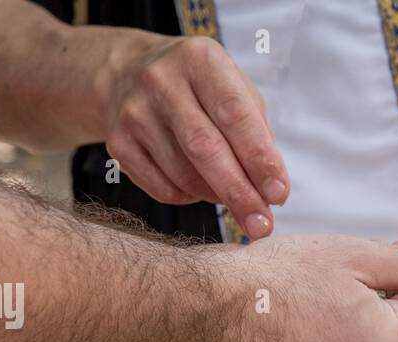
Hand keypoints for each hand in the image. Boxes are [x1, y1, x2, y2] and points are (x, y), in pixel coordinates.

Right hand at [102, 34, 285, 236]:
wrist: (127, 75)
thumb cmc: (199, 89)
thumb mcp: (233, 88)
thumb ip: (257, 132)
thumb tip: (268, 190)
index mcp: (200, 60)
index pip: (235, 114)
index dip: (259, 158)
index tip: (279, 194)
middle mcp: (162, 82)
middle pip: (205, 149)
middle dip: (240, 193)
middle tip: (262, 226)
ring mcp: (135, 113)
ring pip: (185, 176)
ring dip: (217, 196)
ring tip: (232, 195)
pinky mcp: (118, 143)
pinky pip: (164, 189)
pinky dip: (190, 197)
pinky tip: (199, 186)